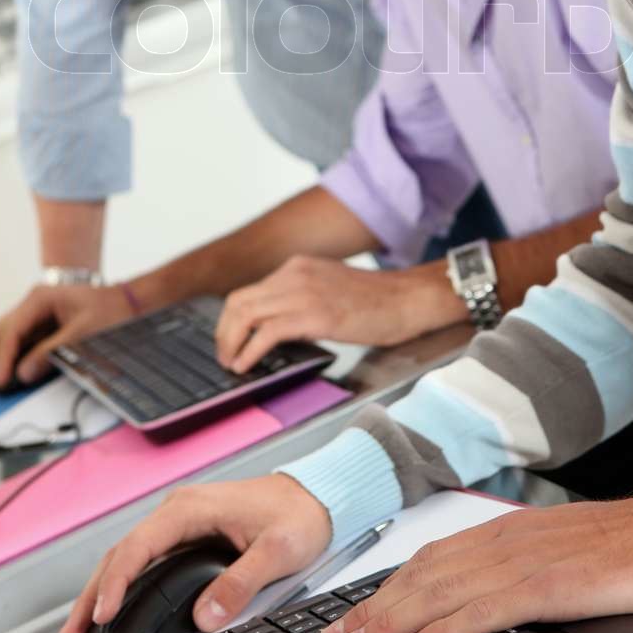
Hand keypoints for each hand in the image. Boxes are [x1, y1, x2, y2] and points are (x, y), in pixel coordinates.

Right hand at [0, 282, 132, 391]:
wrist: (130, 302)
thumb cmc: (111, 310)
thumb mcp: (83, 332)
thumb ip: (51, 352)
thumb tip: (23, 374)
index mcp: (40, 298)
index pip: (11, 330)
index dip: (2, 358)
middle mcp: (32, 305)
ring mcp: (35, 316)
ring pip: (3, 338)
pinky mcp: (41, 328)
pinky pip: (17, 343)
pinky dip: (6, 359)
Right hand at [57, 474, 330, 632]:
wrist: (316, 496)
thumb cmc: (298, 515)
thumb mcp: (278, 551)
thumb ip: (241, 582)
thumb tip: (205, 616)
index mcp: (191, 509)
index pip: (139, 547)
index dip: (117, 582)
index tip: (104, 615)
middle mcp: (177, 512)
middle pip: (121, 554)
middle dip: (92, 596)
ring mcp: (178, 524)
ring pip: (127, 559)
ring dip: (101, 593)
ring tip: (78, 632)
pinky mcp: (185, 536)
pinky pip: (143, 562)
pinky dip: (121, 586)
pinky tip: (112, 610)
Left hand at [215, 257, 460, 372]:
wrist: (409, 299)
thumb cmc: (378, 302)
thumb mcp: (330, 290)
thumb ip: (301, 300)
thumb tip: (275, 330)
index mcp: (298, 267)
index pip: (248, 292)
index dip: (230, 321)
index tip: (229, 342)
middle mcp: (295, 273)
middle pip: (238, 301)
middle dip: (224, 333)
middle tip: (224, 357)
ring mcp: (304, 291)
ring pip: (245, 313)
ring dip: (230, 343)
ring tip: (231, 364)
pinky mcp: (315, 314)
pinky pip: (267, 332)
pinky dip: (249, 351)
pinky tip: (247, 365)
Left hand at [317, 497, 632, 632]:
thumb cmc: (628, 547)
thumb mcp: (560, 555)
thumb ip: (521, 571)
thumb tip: (487, 602)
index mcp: (507, 533)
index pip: (430, 561)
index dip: (386, 590)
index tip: (353, 615)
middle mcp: (505, 542)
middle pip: (423, 577)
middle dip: (373, 610)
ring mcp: (525, 561)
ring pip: (441, 593)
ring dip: (391, 623)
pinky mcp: (549, 585)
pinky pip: (484, 610)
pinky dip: (443, 630)